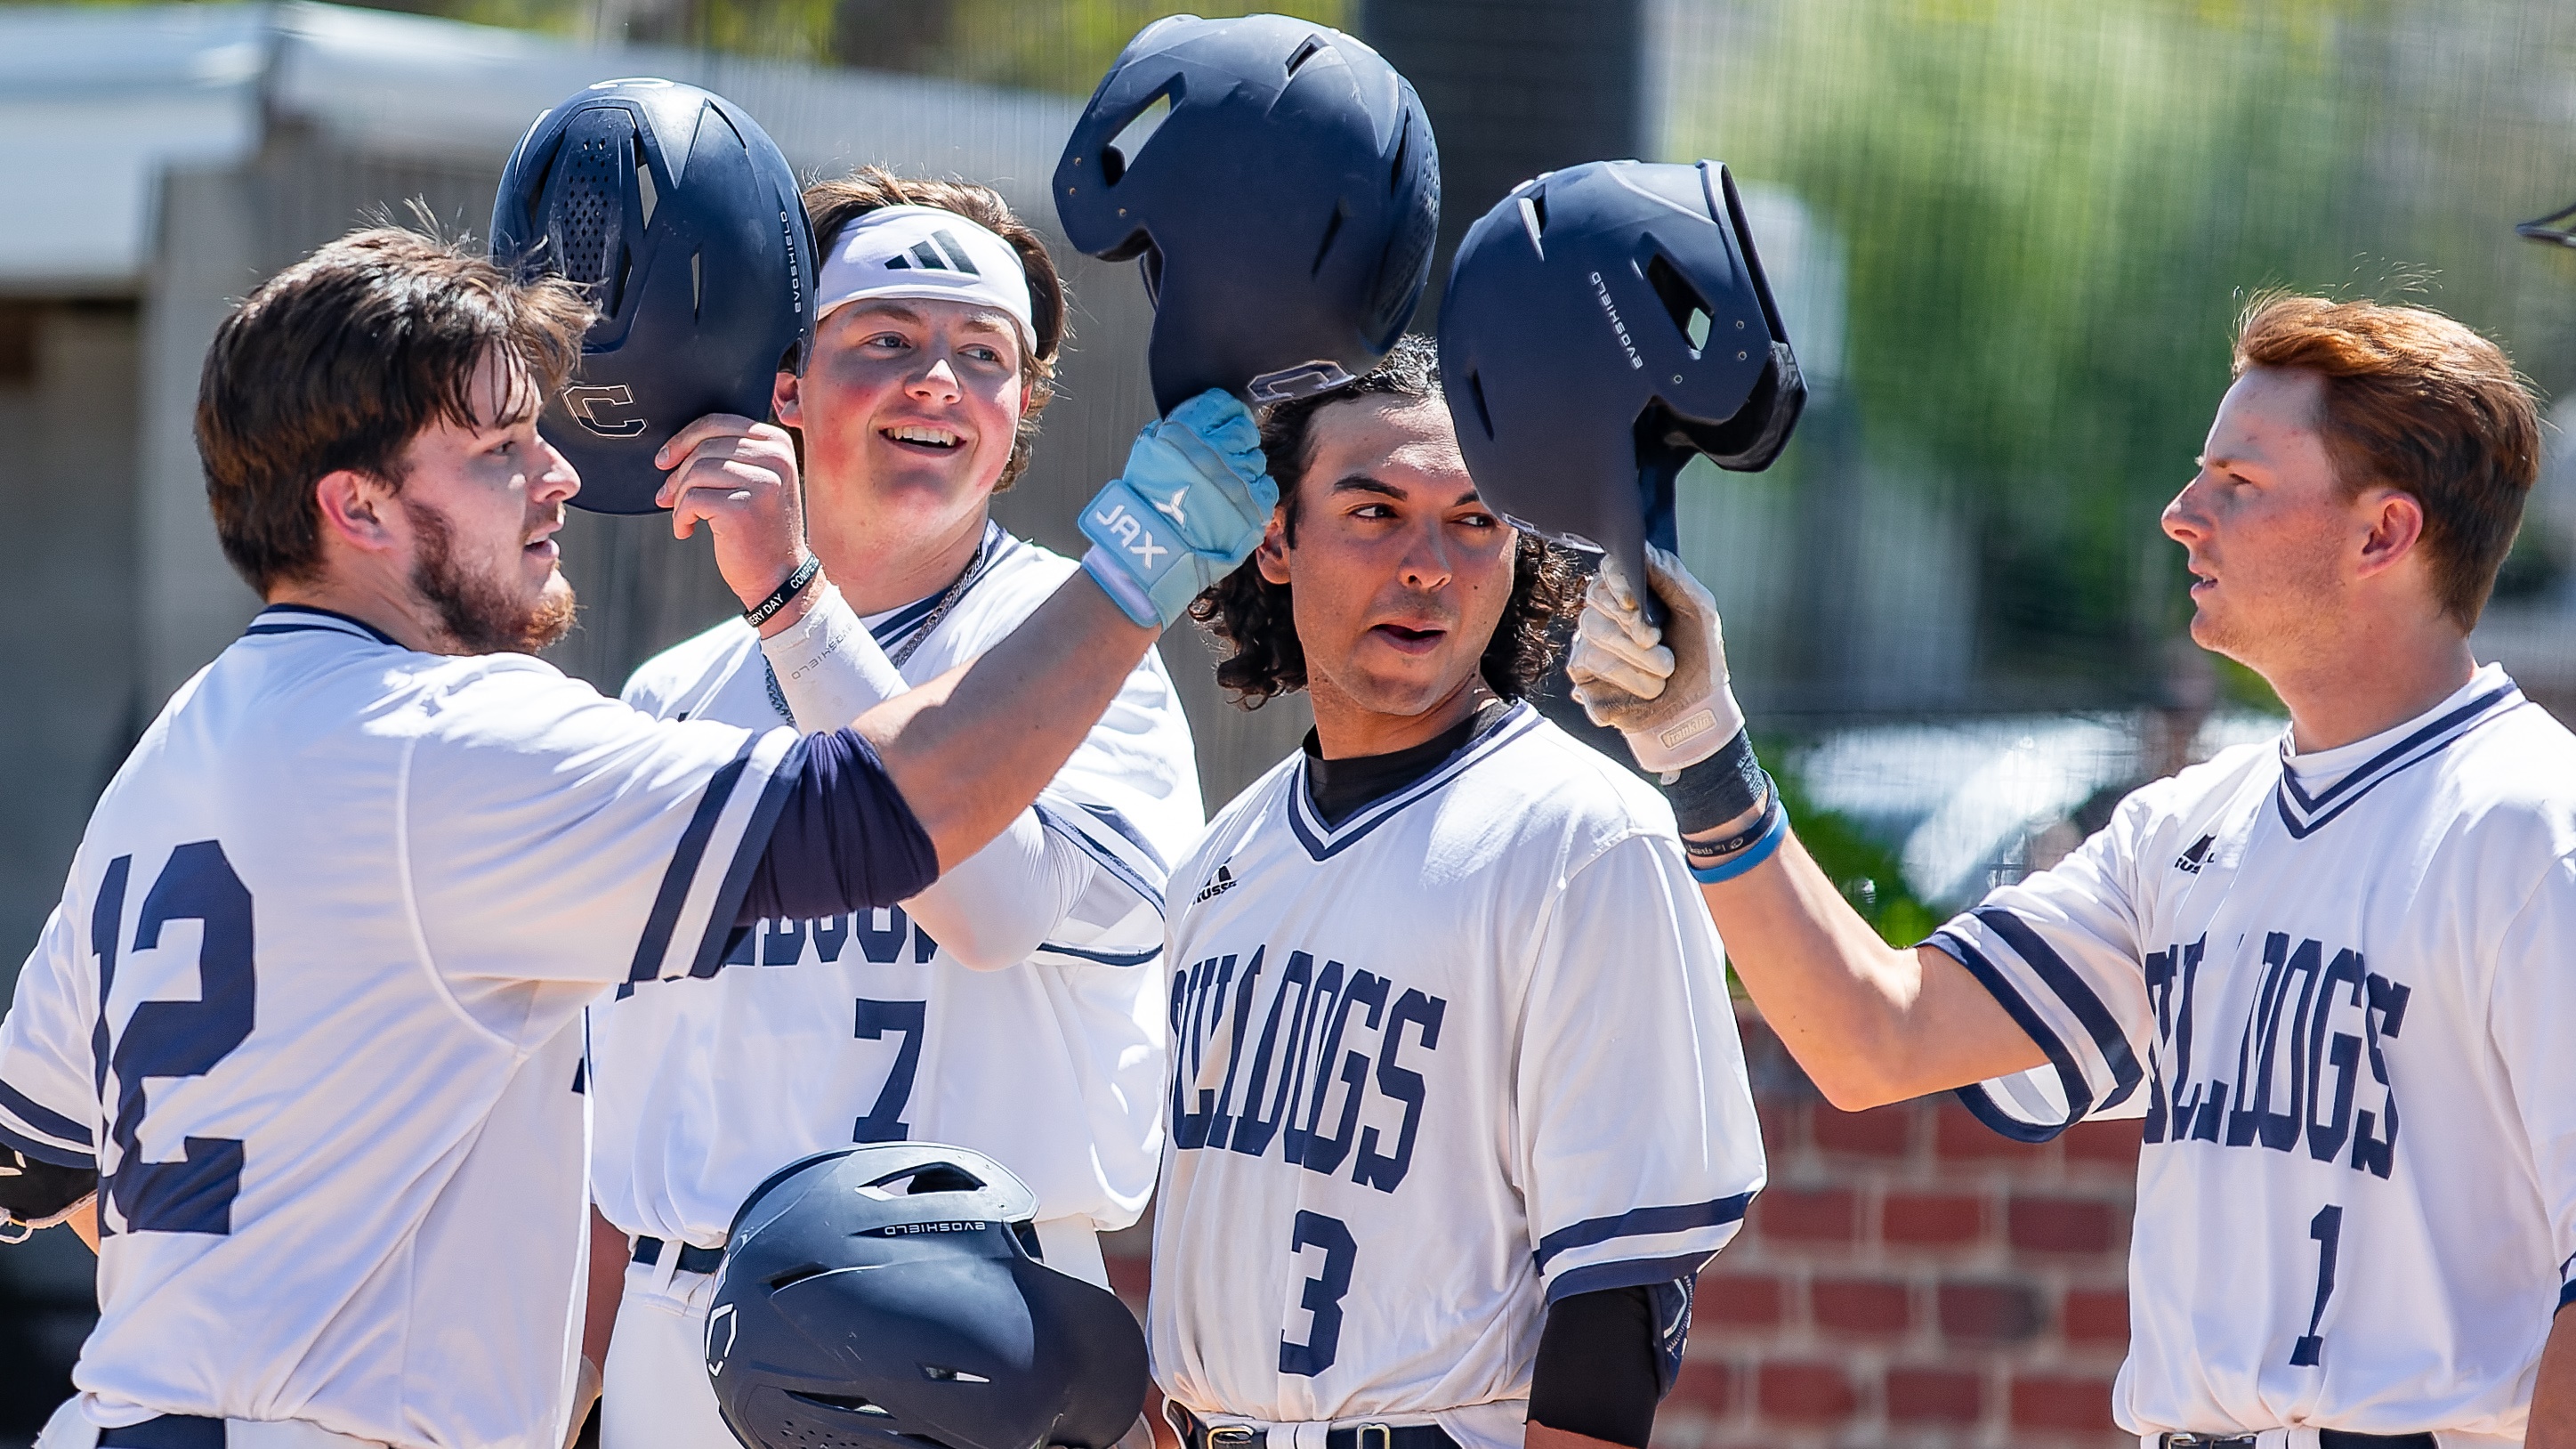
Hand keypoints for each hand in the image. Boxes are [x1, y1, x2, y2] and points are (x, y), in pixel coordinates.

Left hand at [655, 415, 814, 622]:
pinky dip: (681, 516)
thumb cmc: (760, 528)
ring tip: (684, 516)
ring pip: (695, 472)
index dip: (684, 439)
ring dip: (678, 498)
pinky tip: (688, 530)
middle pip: (703, 447)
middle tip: (667, 496)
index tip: (665, 461)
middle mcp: (776, 458)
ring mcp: (762, 482)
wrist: (780, 575)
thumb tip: (670, 449)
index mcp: (778, 444)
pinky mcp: (743, 508)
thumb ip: (728, 454)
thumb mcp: (755, 480)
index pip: (718, 422)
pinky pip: (692, 498)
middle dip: (678, 473)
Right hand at [1078, 389, 1279, 627]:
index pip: (1222, 405)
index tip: (1225, 420)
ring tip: (1224, 485)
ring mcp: (1238, 480)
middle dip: (1236, 440)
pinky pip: (1266, 488)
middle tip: (1223, 458)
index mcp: (1188, 432)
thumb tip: (1199, 416)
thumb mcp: (1148, 451)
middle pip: (1244, 430)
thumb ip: (1176, 429)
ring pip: (1256, 459)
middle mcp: (1216, 452)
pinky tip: (1236, 501)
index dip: (1225, 412)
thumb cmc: (1144, 503)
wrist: (1149, 551)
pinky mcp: (1253, 507)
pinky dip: (1255, 492)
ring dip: (1244, 468)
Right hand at [1566, 544, 1743, 772]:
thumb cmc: (1698, 654)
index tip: (1635, 601)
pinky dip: (1626, 680)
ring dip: (1636, 658)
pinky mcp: (1583, 674)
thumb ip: (1674, 576)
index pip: (1608, 569)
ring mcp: (1589, 641)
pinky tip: (1647, 689)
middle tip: (1657, 641)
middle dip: (1631, 625)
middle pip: (1597, 600)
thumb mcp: (1699, 610)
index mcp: (1631, 591)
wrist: (1695, 708)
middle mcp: (1604, 611)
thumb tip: (1644, 550)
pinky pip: (1590, 666)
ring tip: (1665, 672)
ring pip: (1594, 634)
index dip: (1617, 580)